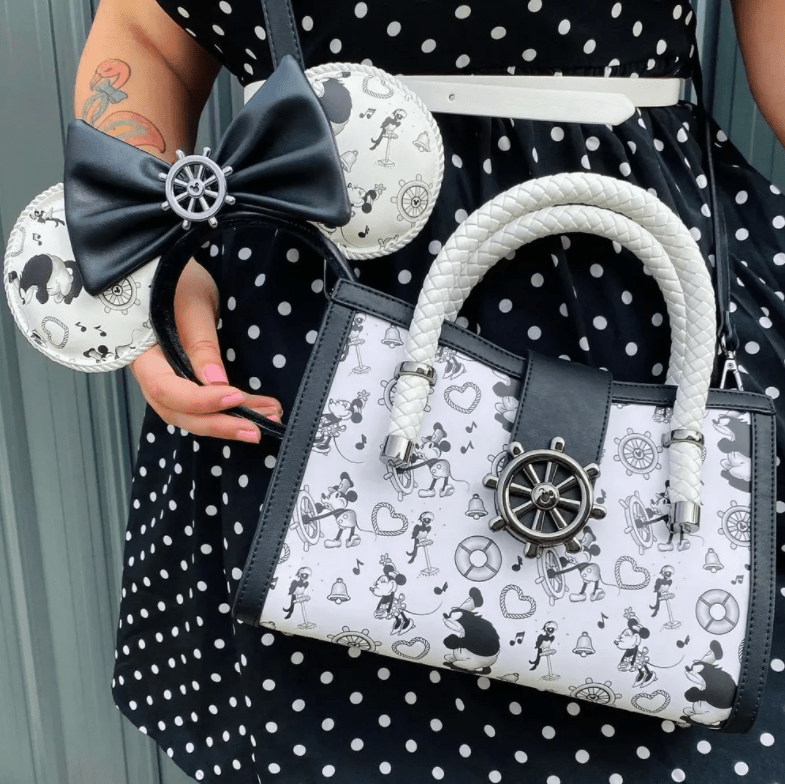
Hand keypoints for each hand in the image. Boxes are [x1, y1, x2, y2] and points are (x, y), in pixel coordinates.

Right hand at [130, 259, 280, 442]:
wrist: (166, 270)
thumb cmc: (173, 280)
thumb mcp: (192, 304)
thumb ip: (201, 344)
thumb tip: (216, 383)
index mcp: (144, 354)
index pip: (167, 390)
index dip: (201, 401)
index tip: (235, 397)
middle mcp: (152, 374)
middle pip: (179, 412)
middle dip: (220, 424)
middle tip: (258, 429)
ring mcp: (166, 379)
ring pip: (192, 414)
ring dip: (230, 422)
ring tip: (268, 419)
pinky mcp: (183, 379)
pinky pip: (202, 404)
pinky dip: (229, 411)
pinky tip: (257, 410)